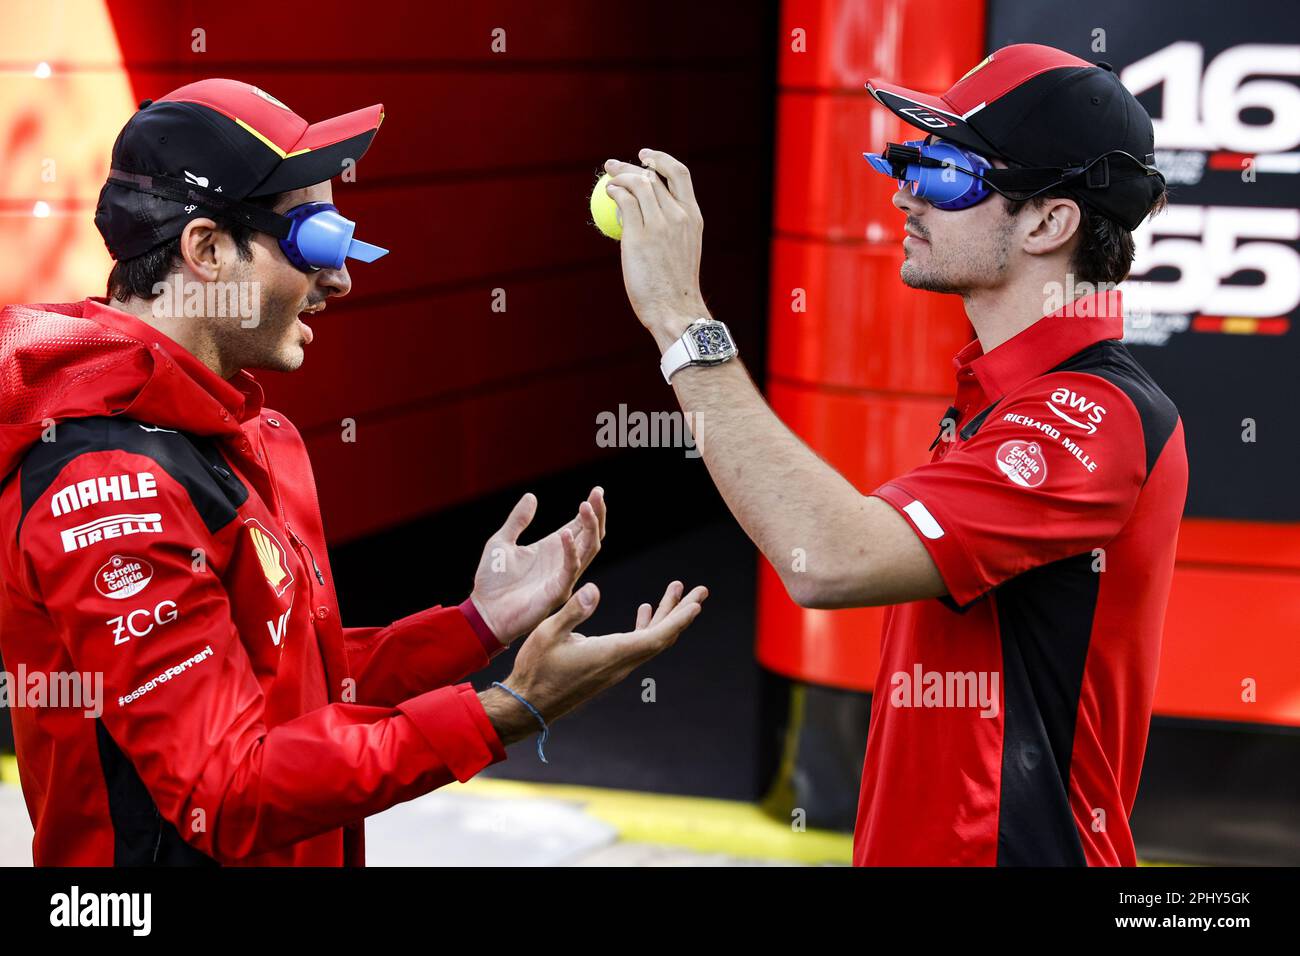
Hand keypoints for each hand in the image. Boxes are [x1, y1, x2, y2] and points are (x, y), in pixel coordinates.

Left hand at [469, 488, 606, 643]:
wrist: (483, 612)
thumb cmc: (492, 582)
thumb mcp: (501, 542)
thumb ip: (518, 520)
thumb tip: (531, 496)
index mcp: (551, 549)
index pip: (578, 526)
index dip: (590, 509)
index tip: (597, 490)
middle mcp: (562, 561)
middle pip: (591, 535)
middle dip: (597, 515)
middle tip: (598, 494)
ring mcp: (562, 577)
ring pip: (588, 550)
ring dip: (590, 528)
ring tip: (586, 507)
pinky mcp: (556, 592)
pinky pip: (570, 570)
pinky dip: (570, 551)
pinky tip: (565, 533)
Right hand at [480, 580, 708, 743]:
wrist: (529, 705)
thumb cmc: (536, 670)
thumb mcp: (549, 633)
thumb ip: (574, 610)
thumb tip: (595, 588)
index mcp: (612, 654)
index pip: (657, 636)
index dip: (679, 619)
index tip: (697, 603)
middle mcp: (621, 663)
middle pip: (662, 637)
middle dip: (682, 612)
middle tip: (700, 590)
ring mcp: (616, 668)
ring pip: (651, 640)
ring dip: (665, 615)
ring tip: (674, 590)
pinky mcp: (609, 669)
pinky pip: (638, 646)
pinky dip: (647, 626)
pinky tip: (644, 610)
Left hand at [604, 149, 708, 351]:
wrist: (675, 309)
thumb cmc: (674, 287)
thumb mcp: (681, 250)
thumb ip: (670, 229)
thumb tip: (645, 214)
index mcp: (693, 217)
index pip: (679, 175)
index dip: (661, 160)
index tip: (646, 158)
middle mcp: (678, 216)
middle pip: (653, 176)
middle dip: (631, 165)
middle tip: (613, 166)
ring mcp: (660, 225)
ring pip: (637, 184)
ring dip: (619, 177)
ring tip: (607, 181)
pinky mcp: (640, 236)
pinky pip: (624, 202)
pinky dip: (614, 193)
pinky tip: (608, 196)